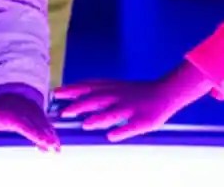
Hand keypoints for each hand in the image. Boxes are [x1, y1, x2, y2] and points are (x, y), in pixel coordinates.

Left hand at [0, 89, 59, 151]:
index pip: (27, 127)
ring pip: (45, 126)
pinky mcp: (40, 117)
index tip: (43, 141)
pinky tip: (56, 144)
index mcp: (15, 117)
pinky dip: (52, 133)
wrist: (10, 95)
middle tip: (54, 147)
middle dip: (46, 137)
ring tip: (57, 149)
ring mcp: (35, 115)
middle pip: (39, 127)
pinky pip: (47, 125)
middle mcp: (27, 116)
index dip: (35, 134)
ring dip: (51, 137)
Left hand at [55, 62, 211, 141]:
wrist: (167, 91)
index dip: (73, 89)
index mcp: (113, 88)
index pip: (89, 86)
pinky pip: (131, 126)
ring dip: (99, 118)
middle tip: (65, 112)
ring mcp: (131, 108)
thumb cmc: (138, 93)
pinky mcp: (143, 120)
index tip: (56, 93)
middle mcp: (120, 96)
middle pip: (97, 99)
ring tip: (86, 125)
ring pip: (113, 112)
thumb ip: (99, 92)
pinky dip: (121, 131)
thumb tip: (77, 98)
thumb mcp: (117, 87)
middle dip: (81, 105)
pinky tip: (111, 136)